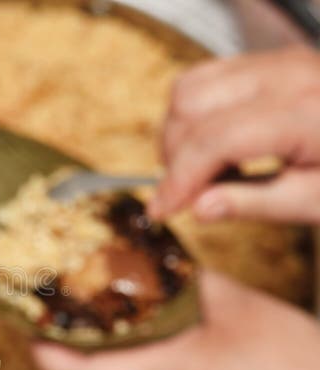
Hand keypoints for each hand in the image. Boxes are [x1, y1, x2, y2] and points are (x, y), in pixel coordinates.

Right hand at [149, 46, 319, 223]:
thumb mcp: (319, 202)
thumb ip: (255, 204)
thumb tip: (199, 208)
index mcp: (304, 113)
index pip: (213, 141)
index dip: (177, 180)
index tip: (161, 211)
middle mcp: (285, 75)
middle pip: (190, 108)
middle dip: (175, 157)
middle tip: (189, 195)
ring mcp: (276, 61)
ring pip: (189, 88)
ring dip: (179, 133)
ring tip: (200, 169)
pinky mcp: (269, 61)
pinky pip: (207, 78)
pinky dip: (193, 114)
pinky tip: (212, 144)